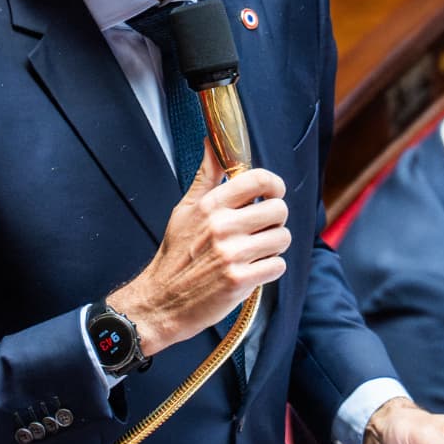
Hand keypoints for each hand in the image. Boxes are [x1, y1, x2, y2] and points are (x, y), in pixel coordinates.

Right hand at [107, 150, 288, 356]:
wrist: (161, 301)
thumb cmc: (175, 255)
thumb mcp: (185, 210)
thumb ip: (207, 176)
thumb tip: (212, 142)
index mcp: (210, 205)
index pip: (259, 180)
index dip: (274, 185)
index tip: (272, 193)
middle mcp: (222, 226)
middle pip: (278, 209)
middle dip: (274, 220)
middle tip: (260, 230)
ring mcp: (232, 254)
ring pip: (282, 238)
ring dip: (273, 247)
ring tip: (254, 252)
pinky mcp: (240, 281)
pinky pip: (277, 266)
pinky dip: (269, 269)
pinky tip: (252, 271)